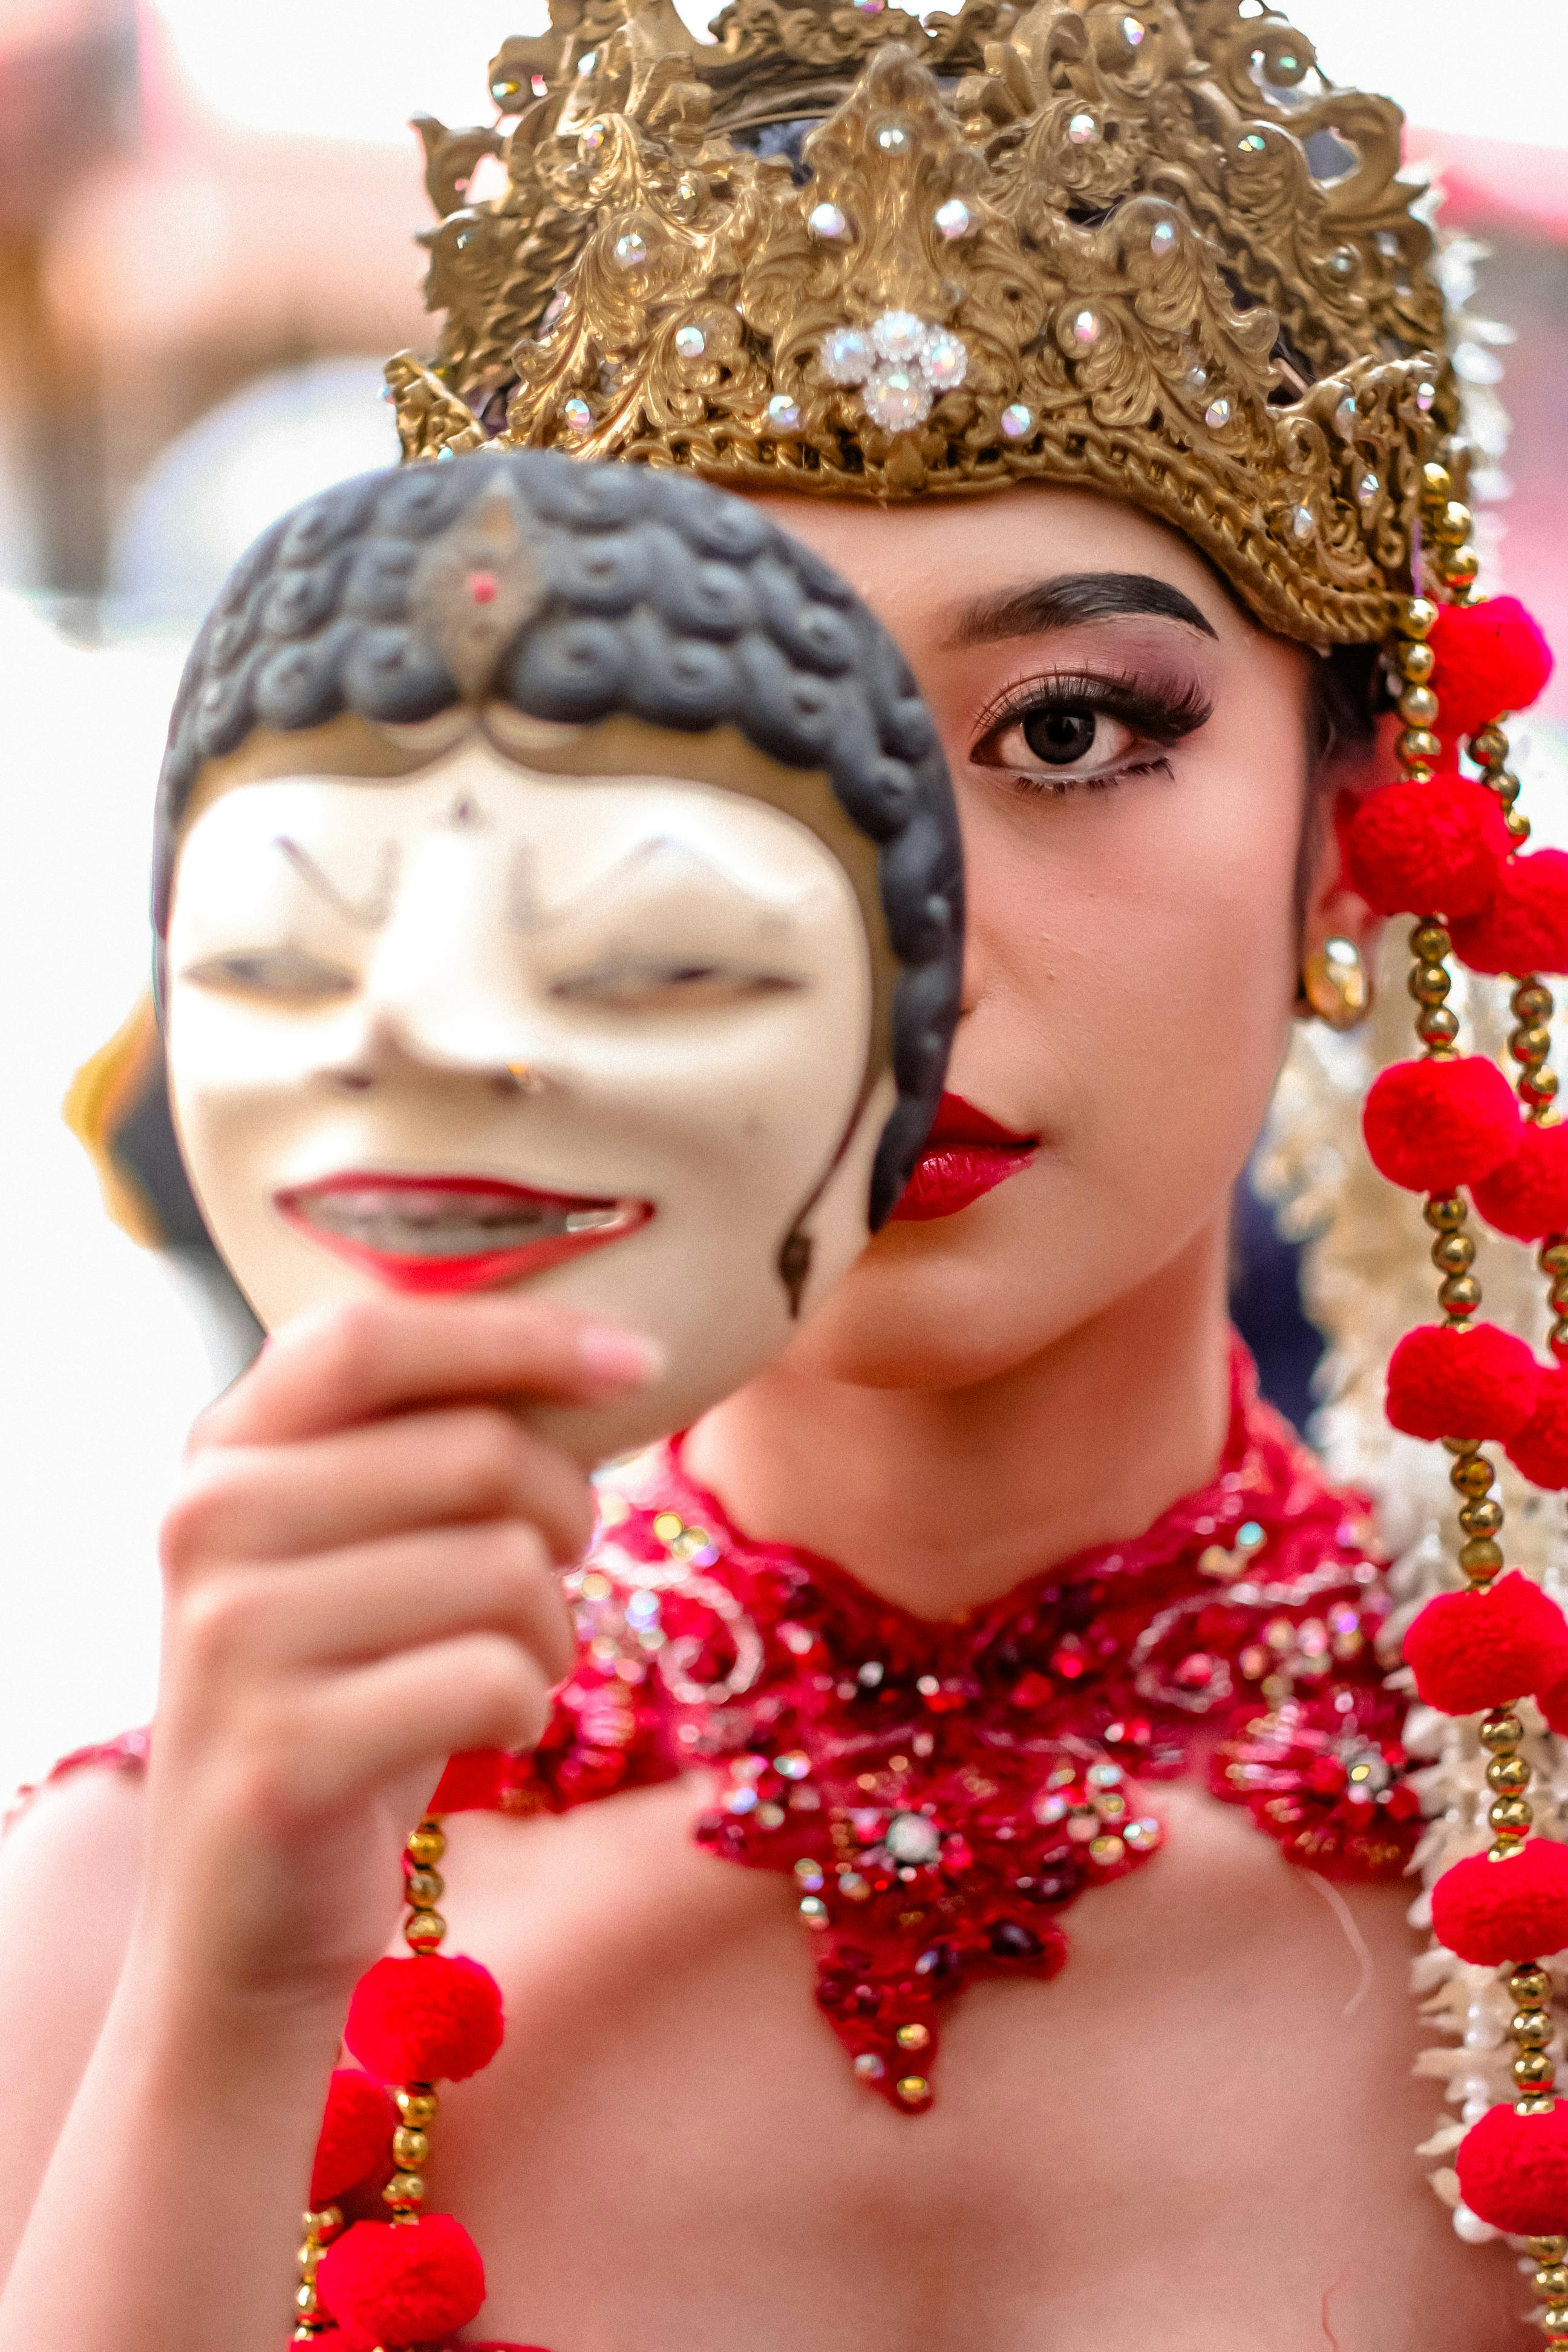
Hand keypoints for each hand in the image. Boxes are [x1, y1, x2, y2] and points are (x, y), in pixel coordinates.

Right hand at [136, 1296, 655, 2010]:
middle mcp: (207, 1523)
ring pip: (504, 1569)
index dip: (519, 1335)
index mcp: (224, 1449)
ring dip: (549, 1630)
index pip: (371, 1335)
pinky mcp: (282, 1755)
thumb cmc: (347, 1694)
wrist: (244, 1912)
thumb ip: (430, 1440)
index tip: (641, 1362)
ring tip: (506, 1668)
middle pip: (476, 1452)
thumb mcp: (361, 1545)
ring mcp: (231, 1641)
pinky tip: (482, 1734)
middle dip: (563, 1512)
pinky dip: (524, 1709)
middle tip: (553, 1573)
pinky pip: (494, 1680)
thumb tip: (609, 1351)